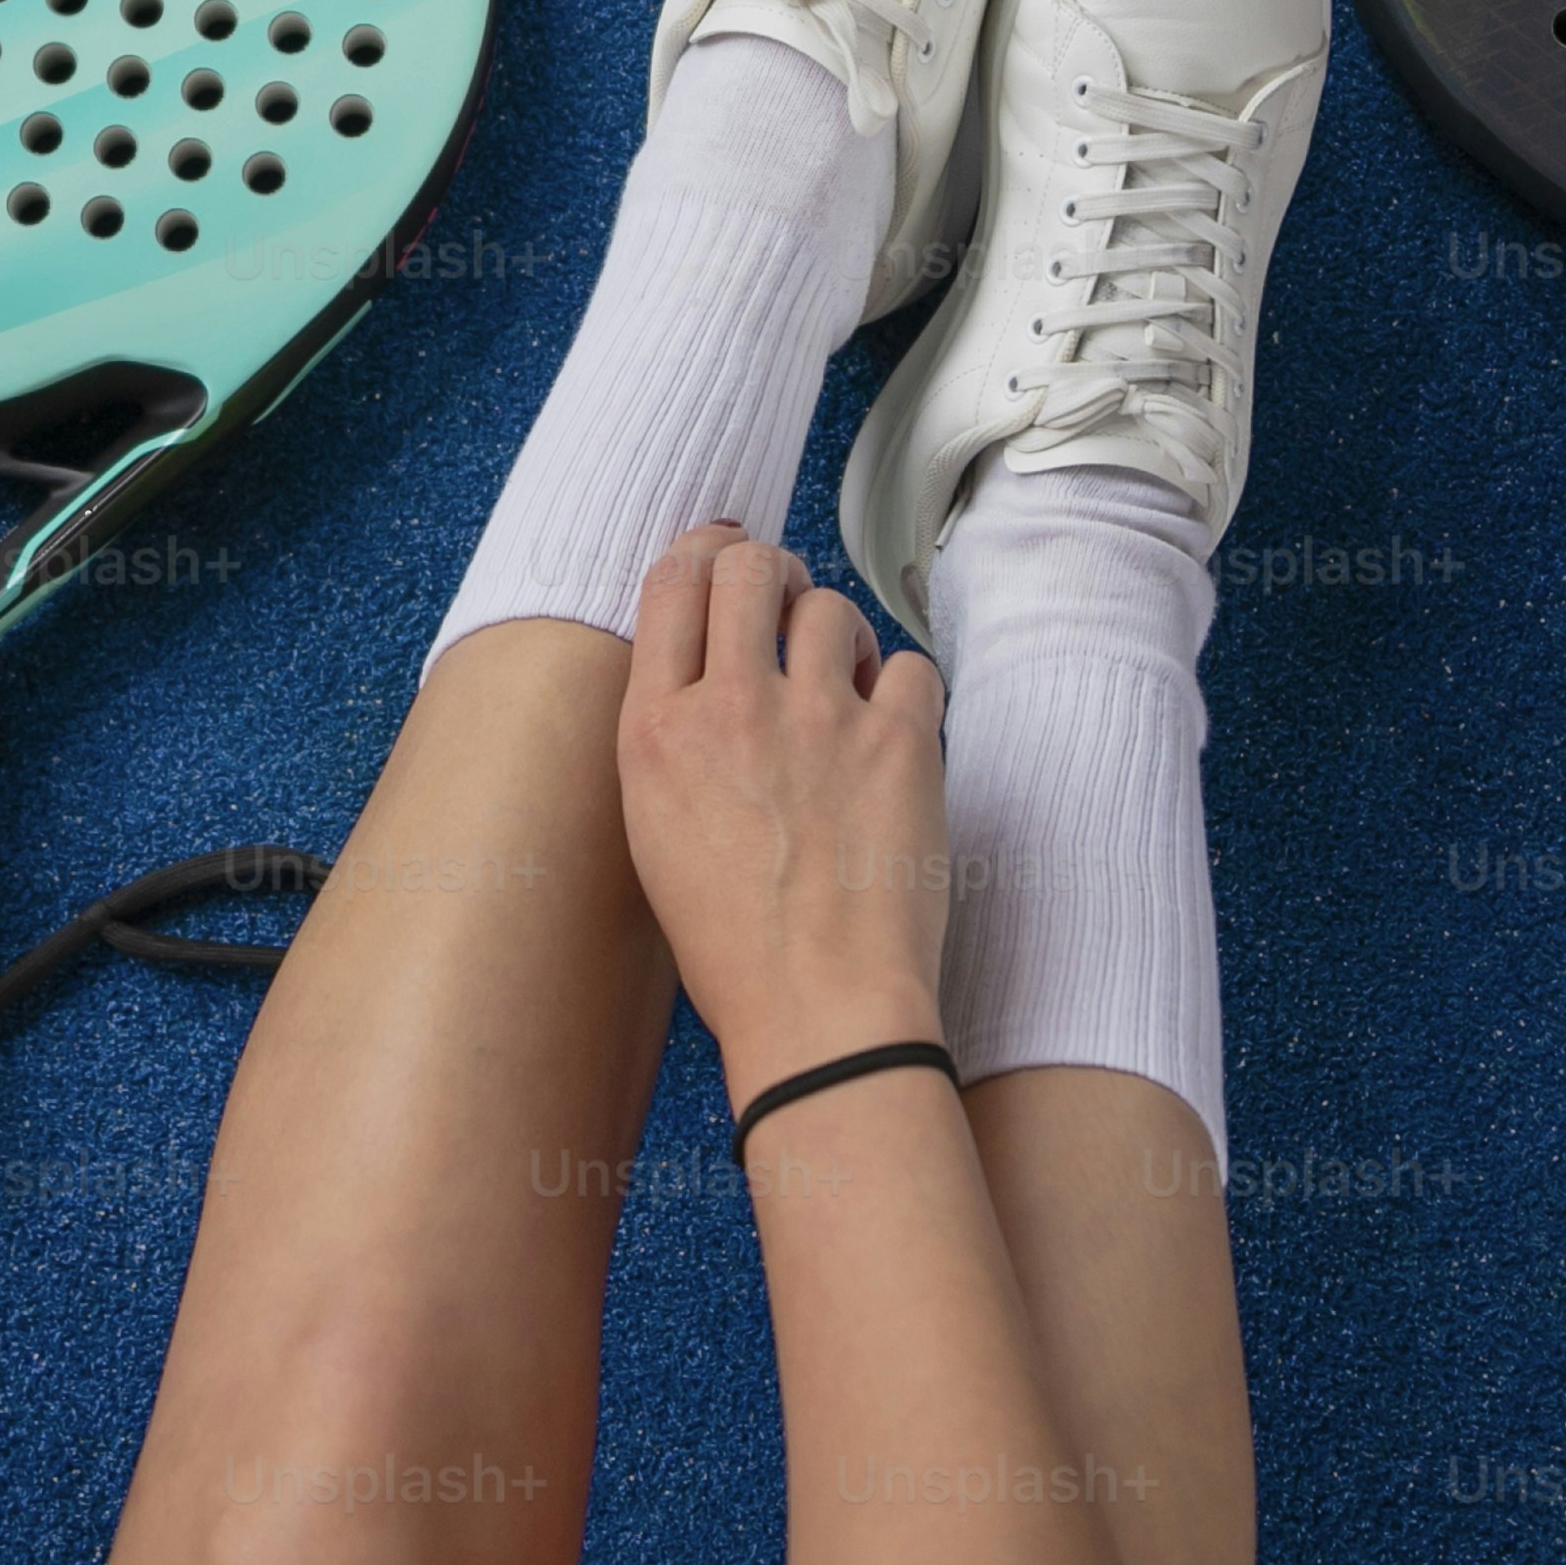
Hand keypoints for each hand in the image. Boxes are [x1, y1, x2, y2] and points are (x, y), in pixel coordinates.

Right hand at [616, 524, 951, 1103]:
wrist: (820, 1010)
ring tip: (840, 689)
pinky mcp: (898, 742)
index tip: (722, 559)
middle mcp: (730, 710)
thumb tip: (706, 659)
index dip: (701, 554)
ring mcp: (818, 720)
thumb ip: (671, 735)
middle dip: (769, 574)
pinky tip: (888, 732)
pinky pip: (910, 664)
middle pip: (747, 566)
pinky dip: (903, 689)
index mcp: (654, 734)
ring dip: (836, 636)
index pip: (670, 583)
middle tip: (783, 608)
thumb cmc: (734, 942)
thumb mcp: (656, 831)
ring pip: (830, 607)